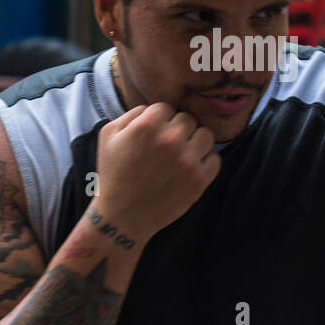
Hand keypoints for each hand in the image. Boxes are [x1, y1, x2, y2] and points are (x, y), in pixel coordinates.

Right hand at [96, 103, 219, 239]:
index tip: (153, 137)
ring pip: (206, 134)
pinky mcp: (200, 179)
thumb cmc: (114, 174)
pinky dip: (205, 162)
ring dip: (195, 143)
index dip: (159, 121)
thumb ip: (133, 113)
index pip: (166, 107)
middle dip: (177, 130)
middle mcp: (170, 139)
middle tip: (166, 149)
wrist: (123, 217)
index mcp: (147, 125)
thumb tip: (156, 108)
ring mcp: (188, 160)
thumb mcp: (108, 135)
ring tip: (181, 156)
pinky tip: (189, 170)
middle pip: (188, 119)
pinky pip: (215, 158)